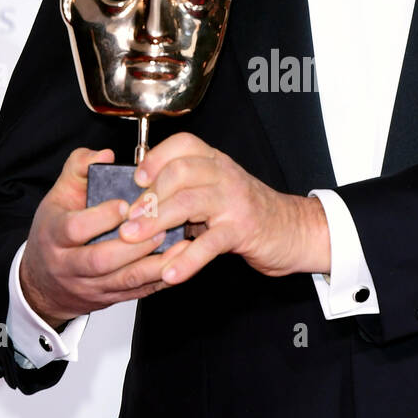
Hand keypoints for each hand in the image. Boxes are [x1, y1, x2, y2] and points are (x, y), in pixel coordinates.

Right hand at [18, 147, 183, 327]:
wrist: (43, 283)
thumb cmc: (54, 233)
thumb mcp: (58, 196)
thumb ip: (78, 169)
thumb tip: (104, 154)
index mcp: (54, 236)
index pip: (73, 230)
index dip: (100, 218)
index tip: (124, 204)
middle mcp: (69, 265)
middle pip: (100, 260)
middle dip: (132, 245)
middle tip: (159, 227)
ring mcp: (90, 286)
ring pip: (123, 281)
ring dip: (153, 265)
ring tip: (178, 247)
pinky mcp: (109, 298)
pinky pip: (136, 293)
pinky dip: (158, 280)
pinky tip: (177, 265)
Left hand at [118, 132, 330, 288]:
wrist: (290, 230)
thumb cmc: (246, 212)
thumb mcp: (215, 191)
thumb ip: (184, 190)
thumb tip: (139, 202)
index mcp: (215, 162)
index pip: (183, 145)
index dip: (156, 158)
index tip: (136, 180)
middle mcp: (224, 175)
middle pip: (180, 172)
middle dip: (149, 196)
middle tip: (127, 219)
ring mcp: (234, 201)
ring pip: (189, 202)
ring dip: (157, 221)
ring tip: (135, 240)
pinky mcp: (242, 230)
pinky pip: (210, 243)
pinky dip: (187, 259)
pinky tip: (170, 272)